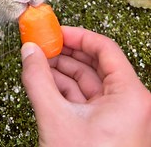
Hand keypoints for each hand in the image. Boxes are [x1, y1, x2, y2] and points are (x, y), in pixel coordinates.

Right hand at [21, 26, 150, 146]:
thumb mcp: (56, 119)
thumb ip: (38, 80)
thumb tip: (29, 51)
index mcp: (130, 96)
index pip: (105, 49)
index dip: (78, 36)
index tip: (56, 30)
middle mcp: (129, 103)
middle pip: (96, 64)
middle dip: (66, 53)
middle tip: (42, 44)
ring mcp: (119, 117)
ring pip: (89, 82)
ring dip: (62, 71)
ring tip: (38, 61)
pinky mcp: (106, 128)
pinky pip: (86, 100)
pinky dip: (65, 90)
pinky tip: (44, 81)